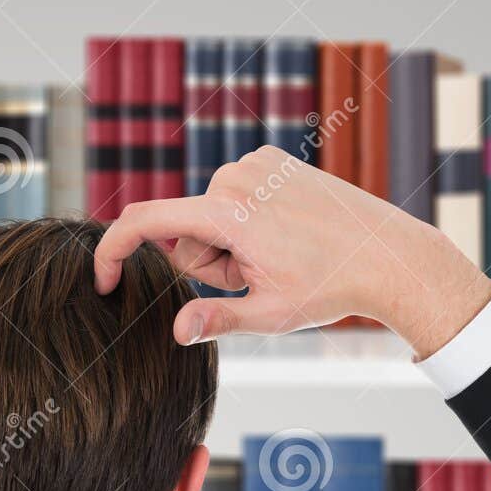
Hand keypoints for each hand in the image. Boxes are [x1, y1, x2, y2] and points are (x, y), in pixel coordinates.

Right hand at [92, 146, 490, 356]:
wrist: (387, 254)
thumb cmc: (330, 287)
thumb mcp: (270, 314)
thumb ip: (216, 319)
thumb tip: (177, 331)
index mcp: (229, 212)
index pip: (144, 221)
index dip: (112, 251)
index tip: (103, 282)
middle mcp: (236, 176)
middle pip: (184, 233)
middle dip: (208, 264)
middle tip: (258, 279)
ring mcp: (255, 162)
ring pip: (209, 217)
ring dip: (230, 246)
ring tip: (278, 258)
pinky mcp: (271, 159)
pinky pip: (234, 199)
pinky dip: (247, 224)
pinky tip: (285, 237)